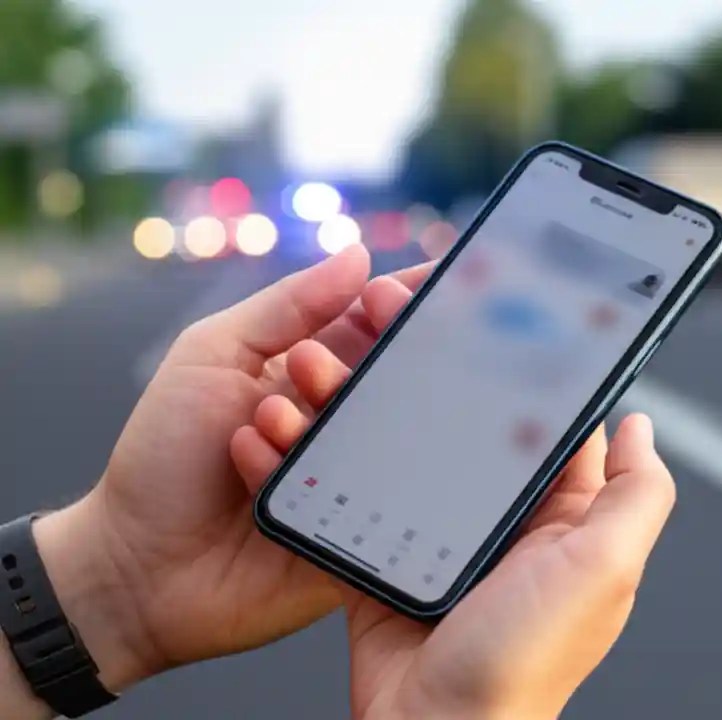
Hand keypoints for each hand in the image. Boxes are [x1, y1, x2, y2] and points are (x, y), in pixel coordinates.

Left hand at [30, 246, 438, 693]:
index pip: (380, 321)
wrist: (136, 568)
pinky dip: (300, 468)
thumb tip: (358, 255)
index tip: (395, 294)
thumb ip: (284, 305)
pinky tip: (250, 464)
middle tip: (311, 368)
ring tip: (263, 420)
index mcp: (318, 364)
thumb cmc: (164, 455)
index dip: (401, 301)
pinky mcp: (362, 531)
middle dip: (368, 361)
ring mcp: (358, 474)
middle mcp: (345, 417)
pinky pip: (369, 495)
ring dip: (322, 415)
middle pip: (398, 373)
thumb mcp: (211, 355)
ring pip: (388, 431)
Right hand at [231, 277, 676, 719]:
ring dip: (379, 418)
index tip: (505, 324)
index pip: (557, 435)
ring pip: (414, 462)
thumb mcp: (604, 569)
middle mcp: (508, 532)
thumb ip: (636, 496)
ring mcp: (445, 548)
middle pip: (476, 439)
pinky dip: (337, 469)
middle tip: (401, 332)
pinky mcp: (388, 566)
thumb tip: (643, 427)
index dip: (535, 380)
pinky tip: (312, 429)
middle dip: (441, 387)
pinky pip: (362, 504)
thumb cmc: (522, 663)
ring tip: (340, 367)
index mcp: (565, 525)